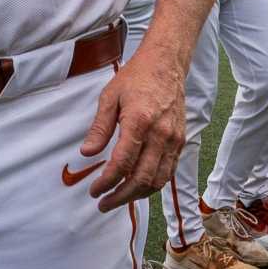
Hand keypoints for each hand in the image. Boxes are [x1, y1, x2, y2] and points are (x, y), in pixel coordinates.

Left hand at [78, 40, 186, 211]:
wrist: (166, 65)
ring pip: (158, 180)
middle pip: (141, 179)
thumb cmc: (135, 78)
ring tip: (118, 198)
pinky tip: (137, 187)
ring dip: (137, 195)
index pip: (122, 163)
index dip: (106, 182)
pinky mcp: (181, 142)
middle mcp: (160, 135)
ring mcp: (174, 140)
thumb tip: (87, 153)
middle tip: (103, 203)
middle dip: (120, 196)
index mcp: (139, 122)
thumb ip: (99, 127)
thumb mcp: (109, 97)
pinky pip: (168, 172)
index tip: (94, 190)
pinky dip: (153, 185)